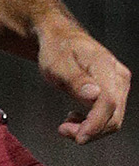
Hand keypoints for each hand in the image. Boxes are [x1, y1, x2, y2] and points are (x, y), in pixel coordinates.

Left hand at [40, 21, 128, 143]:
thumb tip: (94, 95)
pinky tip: (75, 118)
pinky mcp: (116, 92)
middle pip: (114, 115)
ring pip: (113, 119)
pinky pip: (110, 115)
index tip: (78, 136)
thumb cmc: (57, 49)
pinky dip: (93, 123)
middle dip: (90, 130)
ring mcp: (119, 85)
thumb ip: (74, 78)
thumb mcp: (56, 62)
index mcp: (104, 65)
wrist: (61, 39)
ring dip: (91, 129)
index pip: (108, 101)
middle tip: (64, 130)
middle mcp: (118, 76)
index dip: (95, 123)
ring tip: (66, 125)